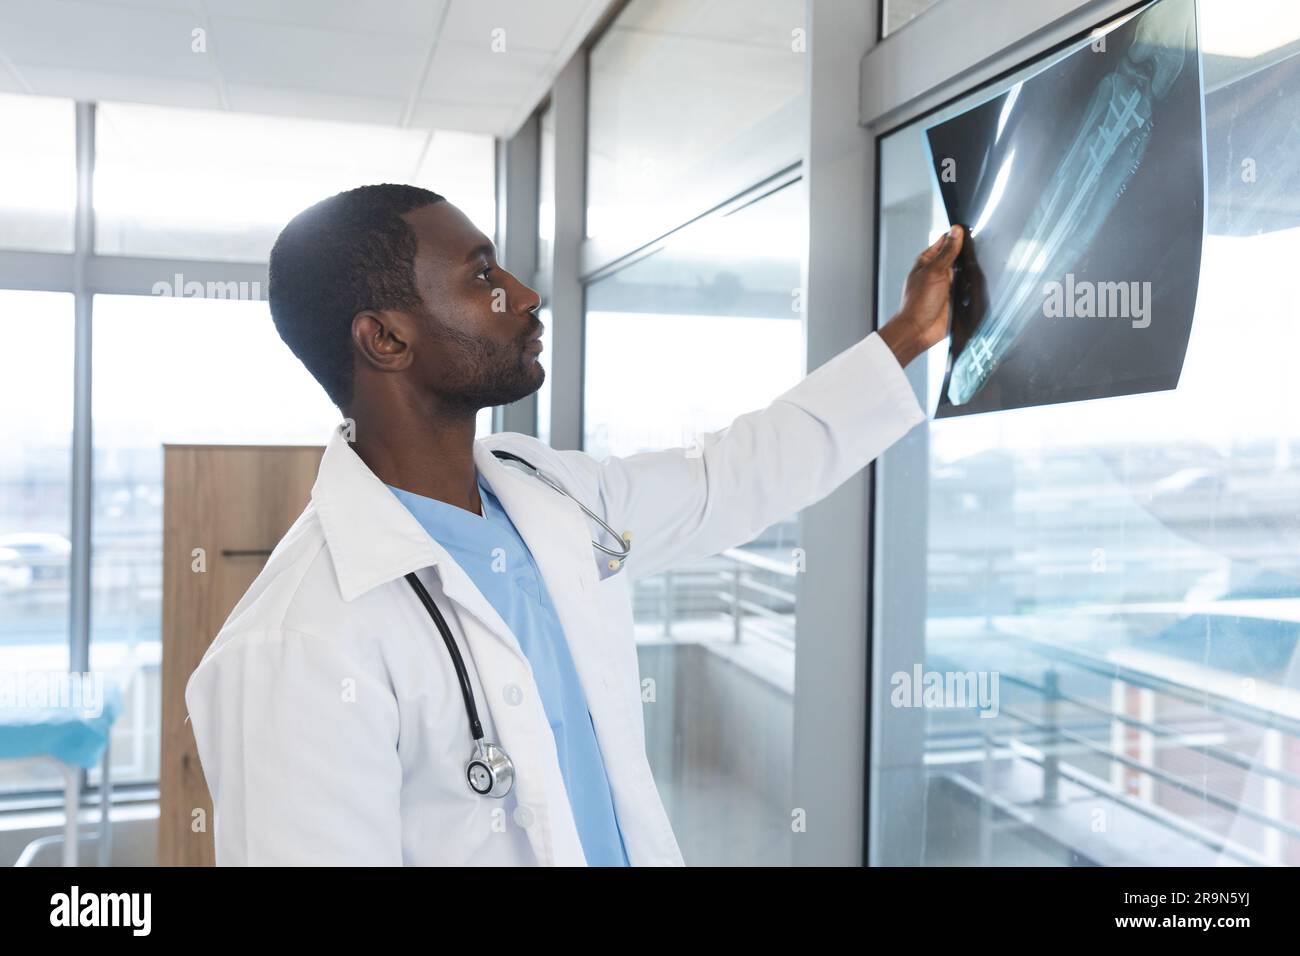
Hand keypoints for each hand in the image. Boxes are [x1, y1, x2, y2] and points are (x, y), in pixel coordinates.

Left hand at [879, 224, 964, 367]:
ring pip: (964, 271)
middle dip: (967, 254)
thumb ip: (947, 252)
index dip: (957, 236)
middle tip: (978, 250)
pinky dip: (972, 285)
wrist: (919, 330)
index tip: (970, 230)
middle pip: (957, 256)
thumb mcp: (934, 272)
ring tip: (978, 267)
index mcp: (927, 261)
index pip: (945, 242)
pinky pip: (967, 287)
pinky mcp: (955, 297)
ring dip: (970, 271)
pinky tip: (978, 283)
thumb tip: (956, 231)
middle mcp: (937, 272)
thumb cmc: (918, 303)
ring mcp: (947, 285)